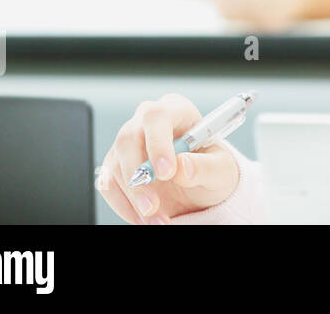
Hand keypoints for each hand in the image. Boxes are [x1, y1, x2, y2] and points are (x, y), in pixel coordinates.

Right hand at [96, 94, 239, 223]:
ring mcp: (128, 143)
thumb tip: (183, 166)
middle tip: (153, 205)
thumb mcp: (221, 168)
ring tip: (155, 219)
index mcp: (176, 110)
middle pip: (128, 139)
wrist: (200, 186)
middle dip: (139, 177)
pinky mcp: (115, 165)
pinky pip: (108, 184)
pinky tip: (142, 217)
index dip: (158, 143)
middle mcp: (147, 122)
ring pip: (116, 165)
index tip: (166, 172)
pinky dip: (123, 205)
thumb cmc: (211, 167)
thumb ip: (206, 166)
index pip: (157, 116)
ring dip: (133, 198)